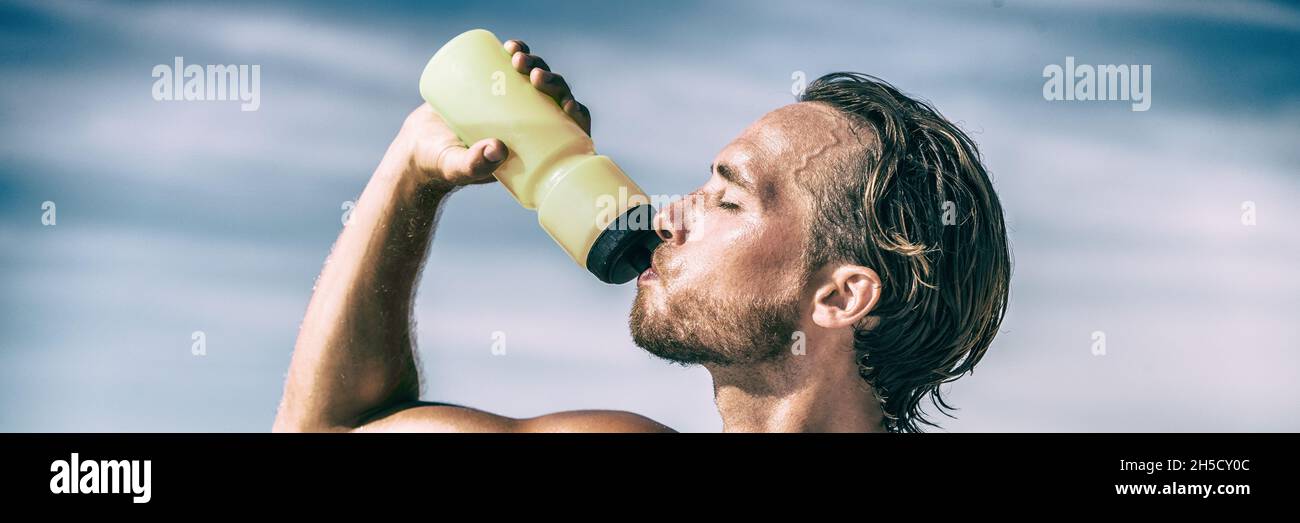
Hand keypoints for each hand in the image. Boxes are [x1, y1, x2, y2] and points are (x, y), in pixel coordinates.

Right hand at [393, 39, 592, 191]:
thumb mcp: (458, 168)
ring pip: (535, 80)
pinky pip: (512, 68)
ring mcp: (512, 104)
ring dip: (535, 63)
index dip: (576, 114)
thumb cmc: (443, 165)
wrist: (418, 147)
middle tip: (533, 75)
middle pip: (554, 99)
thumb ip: (474, 165)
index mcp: (533, 149)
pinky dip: (517, 54)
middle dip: (552, 81)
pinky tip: (513, 47)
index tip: (567, 104)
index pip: (568, 130)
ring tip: (517, 56)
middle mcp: (528, 125)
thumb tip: (497, 149)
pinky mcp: (493, 87)